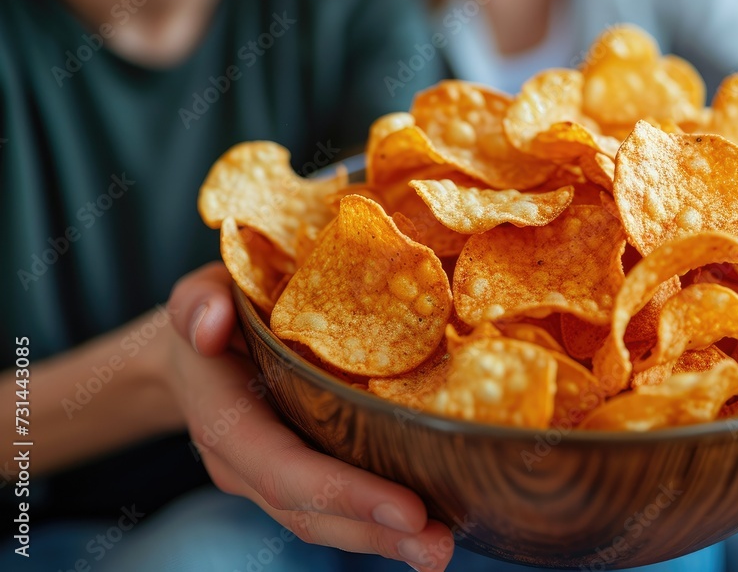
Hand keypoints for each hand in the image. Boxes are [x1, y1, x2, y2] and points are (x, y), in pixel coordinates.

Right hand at [167, 264, 453, 570]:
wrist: (196, 348)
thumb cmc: (212, 311)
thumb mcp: (199, 293)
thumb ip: (197, 303)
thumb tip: (211, 326)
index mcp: (226, 421)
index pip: (284, 468)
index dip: (343, 494)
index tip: (408, 510)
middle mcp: (247, 463)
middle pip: (310, 513)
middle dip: (375, 535)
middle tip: (439, 549)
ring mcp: (272, 477)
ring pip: (325, 522)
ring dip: (383, 541)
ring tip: (440, 549)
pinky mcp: (302, 473)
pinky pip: (336, 508)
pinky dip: (378, 524)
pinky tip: (428, 526)